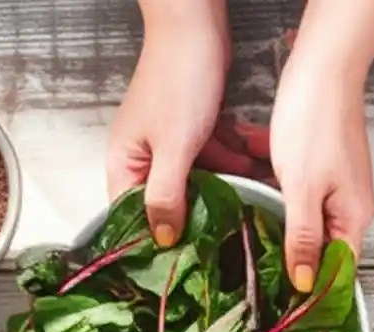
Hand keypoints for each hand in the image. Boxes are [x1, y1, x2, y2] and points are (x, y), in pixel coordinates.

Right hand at [106, 10, 228, 247]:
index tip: (179, 261)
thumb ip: (166, 196)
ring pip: (191, 182)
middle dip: (191, 215)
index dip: (152, 239)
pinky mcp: (190, 129)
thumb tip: (163, 239)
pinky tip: (250, 168)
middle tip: (219, 237)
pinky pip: (208, 159)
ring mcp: (166, 142)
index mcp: (124, 162)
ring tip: (245, 203)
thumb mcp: (174, 147)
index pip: (129, 216)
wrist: (196, 28)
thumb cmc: (178, 80)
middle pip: (163, 202)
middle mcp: (141, 156)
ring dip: (217, 188)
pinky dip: (227, 164)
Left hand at [269, 48, 373, 291]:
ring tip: (250, 251)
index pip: (337, 271)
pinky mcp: (323, 170)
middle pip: (323, 250)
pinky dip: (281, 205)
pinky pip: (302, 200)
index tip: (281, 308)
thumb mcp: (302, 189)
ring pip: (309, 224)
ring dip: (283, 233)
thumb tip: (305, 283)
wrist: (323, 69)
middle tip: (257, 283)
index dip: (312, 292)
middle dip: (293, 264)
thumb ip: (303, 238)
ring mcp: (338, 187)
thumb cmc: (314, 124)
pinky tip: (256, 206)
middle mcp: (351, 206)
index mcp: (353, 217)